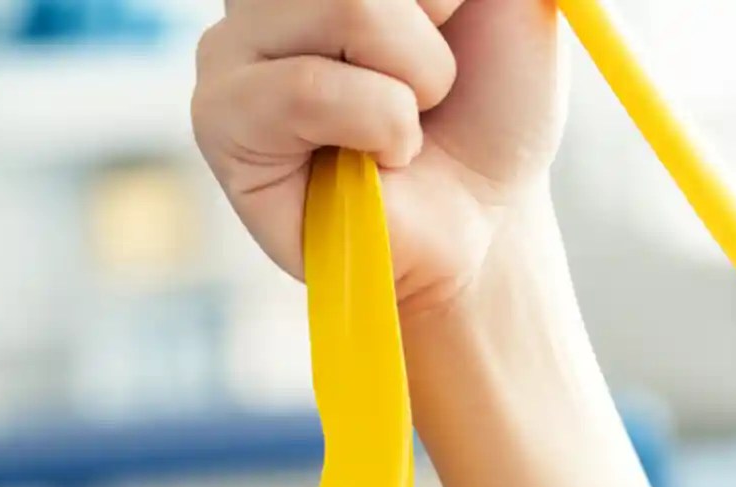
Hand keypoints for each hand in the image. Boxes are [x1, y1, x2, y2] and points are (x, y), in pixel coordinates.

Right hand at [192, 0, 566, 312]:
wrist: (485, 218)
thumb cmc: (490, 111)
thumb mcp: (516, 3)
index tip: (451, 12)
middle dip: (434, 23)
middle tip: (434, 81)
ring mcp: (231, 45)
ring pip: (345, 8)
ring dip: (418, 82)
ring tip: (408, 124)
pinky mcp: (219, 119)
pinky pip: (313, 89)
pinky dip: (384, 128)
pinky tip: (378, 161)